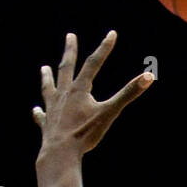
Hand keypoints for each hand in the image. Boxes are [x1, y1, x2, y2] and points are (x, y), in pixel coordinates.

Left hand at [33, 31, 152, 157]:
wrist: (60, 153)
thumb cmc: (85, 133)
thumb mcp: (109, 112)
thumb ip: (128, 94)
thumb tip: (149, 77)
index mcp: (79, 89)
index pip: (94, 63)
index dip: (104, 48)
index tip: (112, 34)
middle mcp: (63, 94)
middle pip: (66, 68)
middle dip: (70, 51)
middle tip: (70, 36)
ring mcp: (52, 108)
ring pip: (49, 88)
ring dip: (47, 77)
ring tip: (44, 68)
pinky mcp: (46, 124)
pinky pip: (42, 116)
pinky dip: (40, 113)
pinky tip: (36, 110)